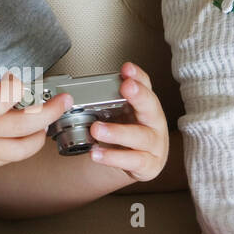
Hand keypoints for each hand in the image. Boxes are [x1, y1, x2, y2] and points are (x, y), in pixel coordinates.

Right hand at [0, 64, 74, 184]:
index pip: (2, 98)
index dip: (19, 88)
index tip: (20, 79)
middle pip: (25, 125)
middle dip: (51, 111)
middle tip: (62, 100)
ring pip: (22, 149)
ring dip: (40, 135)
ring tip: (45, 123)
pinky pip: (4, 160)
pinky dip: (19, 149)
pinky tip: (21, 139)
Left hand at [87, 61, 169, 182]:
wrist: (135, 161)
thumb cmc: (128, 132)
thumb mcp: (119, 112)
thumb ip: (105, 99)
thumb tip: (79, 87)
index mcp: (146, 105)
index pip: (145, 85)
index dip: (138, 76)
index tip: (126, 69)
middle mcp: (154, 122)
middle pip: (151, 106)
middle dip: (139, 96)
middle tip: (126, 86)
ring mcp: (155, 144)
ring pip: (140, 136)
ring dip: (118, 132)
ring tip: (97, 129)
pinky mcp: (149, 165)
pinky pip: (133, 160)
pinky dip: (114, 157)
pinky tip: (97, 153)